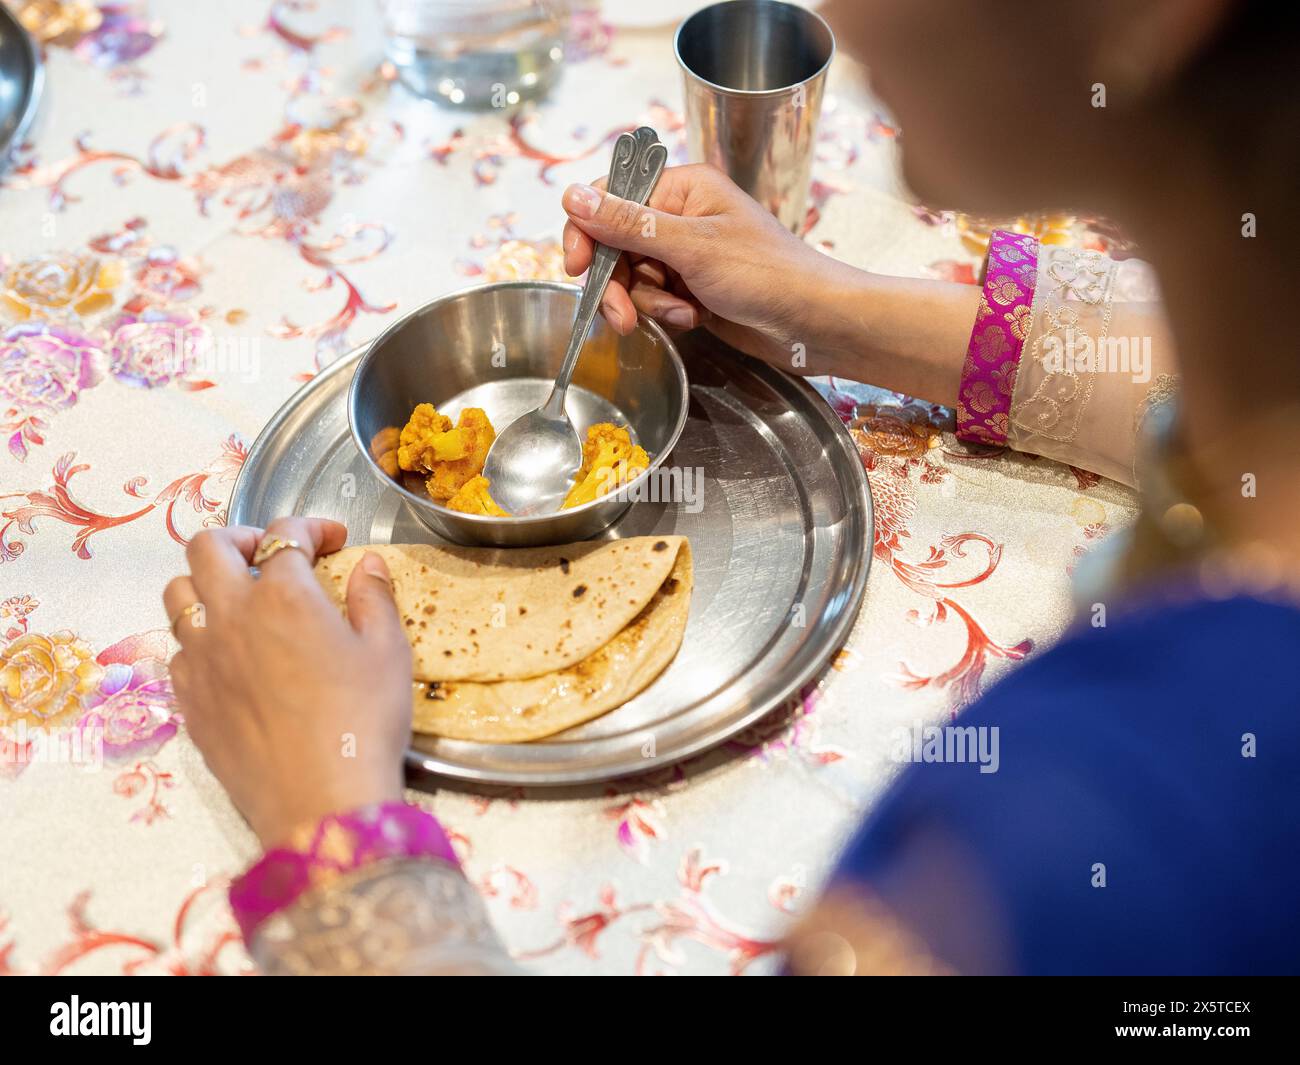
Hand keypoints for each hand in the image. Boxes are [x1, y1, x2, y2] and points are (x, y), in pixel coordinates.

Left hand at [164, 518, 410, 848]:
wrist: (320, 800)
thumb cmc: (363, 722)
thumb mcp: (388, 652)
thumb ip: (375, 598)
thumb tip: (367, 565)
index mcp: (284, 596)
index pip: (285, 536)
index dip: (311, 527)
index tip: (333, 541)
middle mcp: (231, 617)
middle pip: (207, 548)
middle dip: (242, 538)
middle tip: (272, 556)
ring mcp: (201, 659)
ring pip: (178, 595)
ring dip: (207, 583)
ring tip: (239, 599)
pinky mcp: (189, 700)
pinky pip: (178, 651)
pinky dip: (200, 639)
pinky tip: (230, 657)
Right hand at [561, 163, 843, 369]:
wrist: (816, 322)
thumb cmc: (768, 274)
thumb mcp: (692, 247)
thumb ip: (630, 224)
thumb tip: (571, 196)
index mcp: (683, 187)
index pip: (610, 197)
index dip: (587, 232)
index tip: (577, 268)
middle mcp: (681, 215)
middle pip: (615, 243)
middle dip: (617, 282)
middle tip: (622, 317)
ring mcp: (686, 253)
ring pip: (632, 275)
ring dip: (647, 301)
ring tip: (681, 314)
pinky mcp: (693, 287)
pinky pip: (654, 297)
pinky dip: (666, 312)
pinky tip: (693, 318)